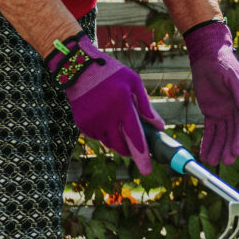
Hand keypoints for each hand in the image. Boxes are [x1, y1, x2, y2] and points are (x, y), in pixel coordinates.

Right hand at [44, 32, 158, 174]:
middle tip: (135, 146)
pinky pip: (97, 137)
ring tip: (118, 123)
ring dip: (117, 140)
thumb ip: (146, 105)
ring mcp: (92, 121)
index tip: (147, 170)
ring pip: (109, 143)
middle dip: (130, 150)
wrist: (78, 68)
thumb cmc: (110, 73)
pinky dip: (104, 133)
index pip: (134, 136)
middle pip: (121, 145)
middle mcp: (106, 116)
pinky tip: (105, 119)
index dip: (142, 155)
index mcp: (122, 104)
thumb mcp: (133, 82)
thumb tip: (159, 126)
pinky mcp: (82, 124)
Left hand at [183, 18, 238, 165]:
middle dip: (228, 147)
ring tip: (211, 162)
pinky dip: (208, 141)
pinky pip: (210, 130)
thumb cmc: (223, 63)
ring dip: (217, 148)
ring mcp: (223, 112)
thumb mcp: (231, 76)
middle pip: (232, 133)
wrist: (207, 55)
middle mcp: (235, 110)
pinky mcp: (211, 112)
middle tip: (225, 161)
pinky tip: (204, 153)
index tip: (237, 152)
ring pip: (220, 134)